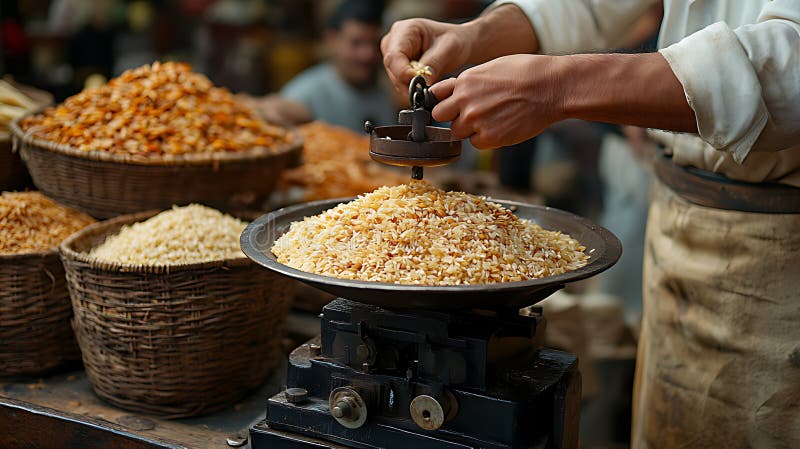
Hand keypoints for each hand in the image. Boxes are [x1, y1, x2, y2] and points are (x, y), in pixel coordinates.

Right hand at [381, 18, 476, 91]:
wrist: (459, 44)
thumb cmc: (455, 40)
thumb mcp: (449, 48)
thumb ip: (434, 63)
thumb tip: (421, 83)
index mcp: (404, 30)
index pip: (394, 56)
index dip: (403, 73)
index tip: (419, 85)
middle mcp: (393, 42)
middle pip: (393, 70)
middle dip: (409, 84)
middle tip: (430, 91)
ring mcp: (393, 55)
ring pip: (396, 80)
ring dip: (413, 88)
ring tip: (433, 86)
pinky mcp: (397, 68)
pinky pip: (401, 84)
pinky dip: (414, 89)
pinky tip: (428, 86)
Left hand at [430, 54, 564, 148]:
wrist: (551, 87)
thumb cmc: (526, 73)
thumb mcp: (490, 68)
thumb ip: (467, 83)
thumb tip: (451, 92)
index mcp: (464, 81)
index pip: (436, 97)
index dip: (444, 101)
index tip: (450, 105)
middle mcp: (464, 101)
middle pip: (441, 117)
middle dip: (453, 116)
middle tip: (472, 114)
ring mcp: (475, 121)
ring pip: (458, 132)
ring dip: (469, 129)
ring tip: (493, 118)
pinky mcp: (489, 138)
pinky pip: (475, 144)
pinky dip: (485, 139)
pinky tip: (501, 126)